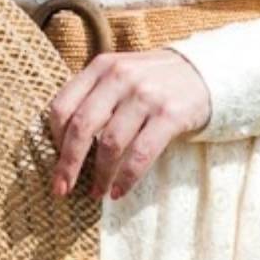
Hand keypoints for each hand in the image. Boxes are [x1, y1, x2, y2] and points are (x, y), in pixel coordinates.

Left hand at [47, 46, 210, 201]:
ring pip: (111, 143)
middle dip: (68, 163)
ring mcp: (145, 95)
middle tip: (61, 188)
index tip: (56, 159)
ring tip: (97, 193)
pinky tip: (119, 191)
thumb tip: (62, 140)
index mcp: (101, 67)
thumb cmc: (152, 81)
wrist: (205, 72)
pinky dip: (127, 177)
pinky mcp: (169, 115)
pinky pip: (141, 154)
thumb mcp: (120, 75)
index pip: (63, 104)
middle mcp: (120, 77)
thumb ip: (93, 95)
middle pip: (81, 126)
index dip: (54, 137)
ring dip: (100, 175)